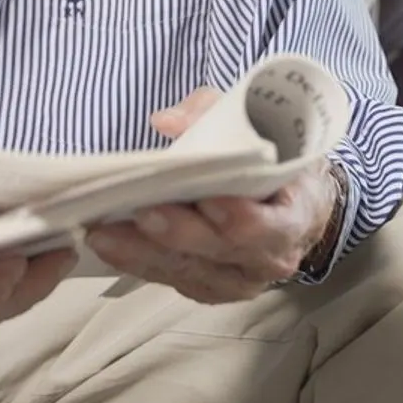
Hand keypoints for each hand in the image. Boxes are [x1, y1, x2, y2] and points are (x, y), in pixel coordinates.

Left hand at [84, 87, 339, 303]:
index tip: (208, 201)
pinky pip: (171, 279)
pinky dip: (139, 262)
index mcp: (295, 216)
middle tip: (141, 212)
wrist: (299, 205)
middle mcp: (269, 258)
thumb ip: (216, 114)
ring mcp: (238, 279)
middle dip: (178, 233)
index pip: (270, 226)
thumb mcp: (264, 125)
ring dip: (145, 252)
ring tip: (104, 233)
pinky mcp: (209, 287)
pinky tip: (109, 245)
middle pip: (220, 252)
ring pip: (188, 270)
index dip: (240, 218)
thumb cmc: (279, 161)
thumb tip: (168, 121)